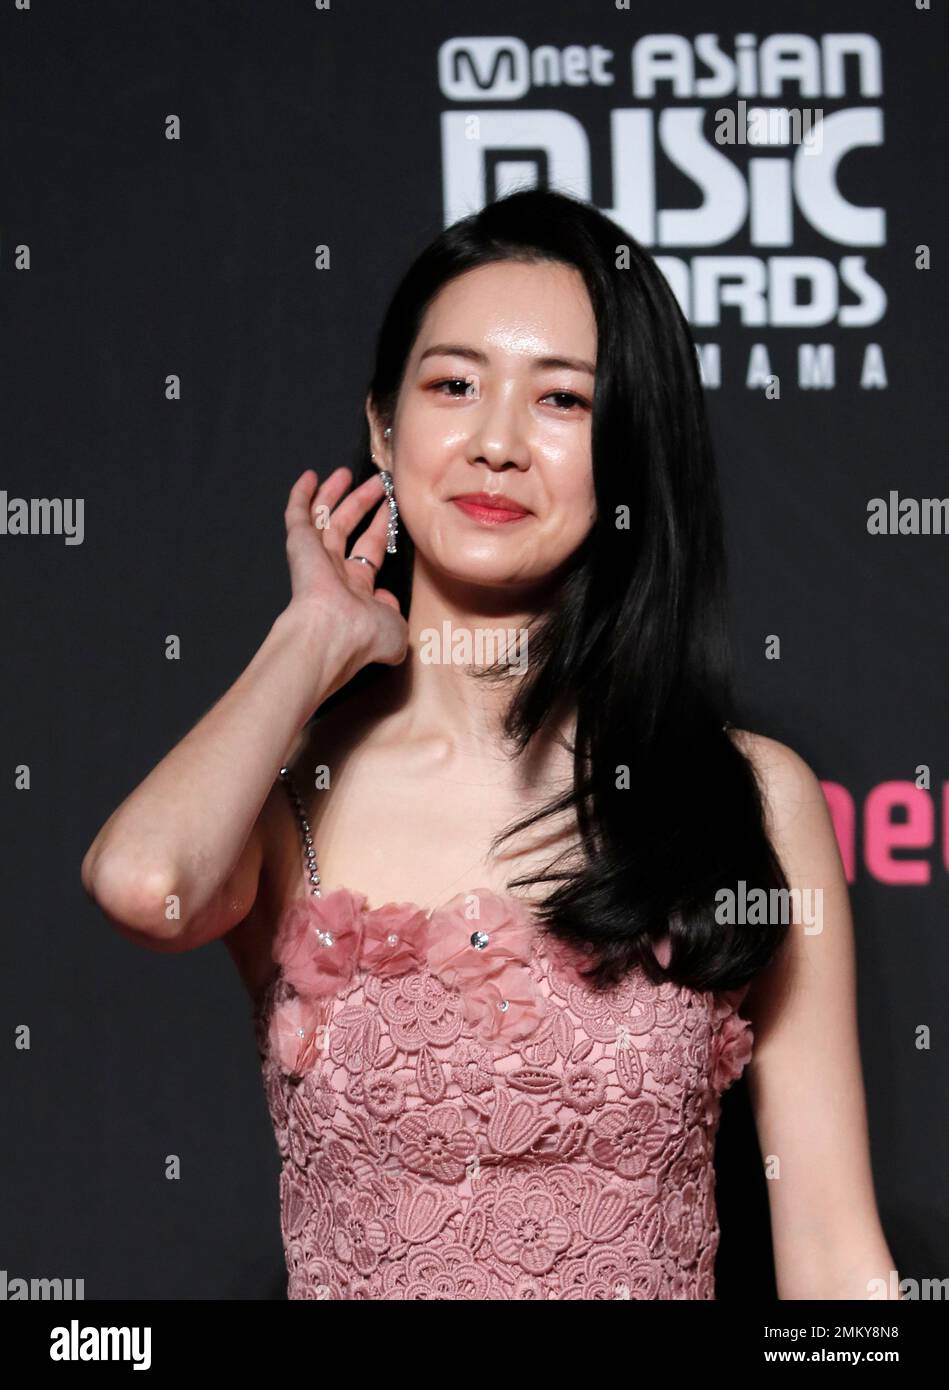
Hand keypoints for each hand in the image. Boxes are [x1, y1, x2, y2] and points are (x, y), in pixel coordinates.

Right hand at [283, 467, 408, 670]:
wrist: (332, 634)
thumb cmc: (363, 635)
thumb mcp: (394, 627)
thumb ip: (394, 611)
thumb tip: (385, 599)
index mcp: (354, 590)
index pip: (367, 551)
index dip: (378, 529)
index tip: (389, 509)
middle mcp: (332, 572)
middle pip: (346, 528)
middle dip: (361, 504)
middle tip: (377, 483)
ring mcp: (313, 558)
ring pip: (323, 517)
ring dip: (334, 493)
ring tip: (347, 472)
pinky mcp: (298, 545)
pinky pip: (297, 515)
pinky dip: (301, 496)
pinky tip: (309, 477)